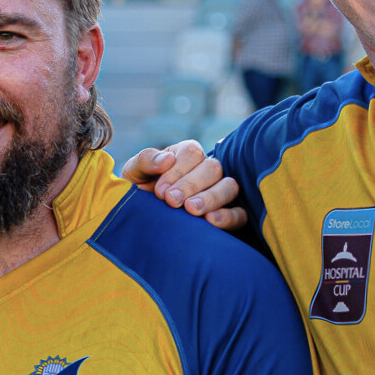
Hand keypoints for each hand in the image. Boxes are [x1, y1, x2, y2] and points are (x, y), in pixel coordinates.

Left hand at [118, 142, 245, 231]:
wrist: (140, 219)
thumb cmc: (138, 190)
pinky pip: (239, 213)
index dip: (177, 170)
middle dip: (191, 185)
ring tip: (191, 209)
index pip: (192, 153)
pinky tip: (211, 221)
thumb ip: (146, 161)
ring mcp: (221, 191)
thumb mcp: (134, 173)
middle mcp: (207, 169)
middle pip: (212, 169)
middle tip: (172, 201)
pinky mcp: (229, 214)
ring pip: (229, 187)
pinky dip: (228, 216)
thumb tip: (167, 159)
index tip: (159, 190)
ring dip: (211, 198)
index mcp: (186, 155)